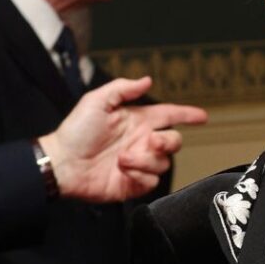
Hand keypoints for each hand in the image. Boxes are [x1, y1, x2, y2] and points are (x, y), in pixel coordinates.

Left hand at [38, 77, 207, 202]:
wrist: (62, 164)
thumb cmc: (75, 132)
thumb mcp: (96, 101)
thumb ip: (123, 89)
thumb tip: (147, 80)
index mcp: (137, 120)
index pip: (170, 115)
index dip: (187, 114)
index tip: (202, 117)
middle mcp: (142, 141)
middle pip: (174, 140)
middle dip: (167, 141)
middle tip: (149, 141)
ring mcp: (139, 164)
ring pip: (164, 162)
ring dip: (145, 159)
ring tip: (122, 159)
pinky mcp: (133, 184)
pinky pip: (152, 181)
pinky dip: (140, 176)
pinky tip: (124, 172)